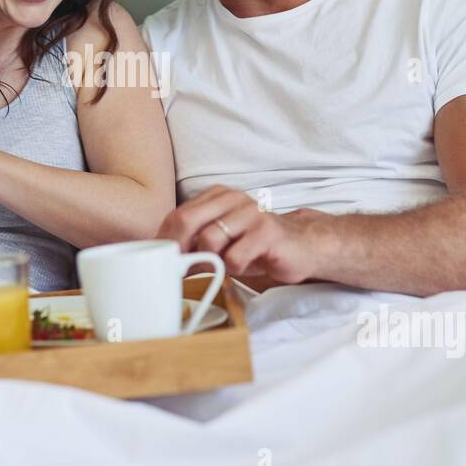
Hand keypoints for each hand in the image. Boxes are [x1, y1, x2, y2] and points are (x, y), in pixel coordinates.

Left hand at [155, 185, 324, 286]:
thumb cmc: (256, 246)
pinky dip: (235, 269)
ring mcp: (250, 212)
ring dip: (212, 262)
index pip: (178, 216)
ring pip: (209, 240)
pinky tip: (247, 265)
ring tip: (226, 265)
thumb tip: (164, 258)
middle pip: (187, 221)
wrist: (302, 246)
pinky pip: (235, 257)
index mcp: (217, 195)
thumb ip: (195, 241)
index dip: (167, 242)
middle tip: (185, 270)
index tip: (166, 263)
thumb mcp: (221, 240)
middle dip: (181, 251)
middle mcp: (232, 198)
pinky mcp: (267, 231)